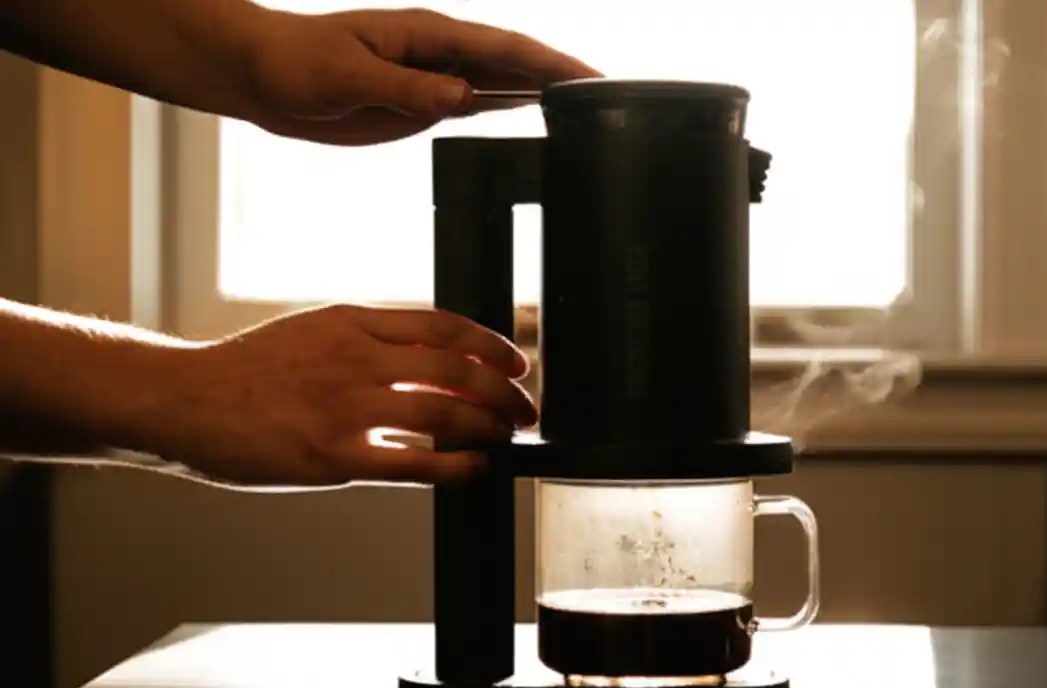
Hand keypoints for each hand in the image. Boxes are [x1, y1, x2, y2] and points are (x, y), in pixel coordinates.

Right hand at [142, 304, 536, 487]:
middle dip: (504, 390)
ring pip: (444, 412)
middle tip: (525, 407)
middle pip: (457, 369)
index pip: (444, 326)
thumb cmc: (246, 372)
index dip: (492, 345)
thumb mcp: (313, 332)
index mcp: (353, 323)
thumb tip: (431, 362)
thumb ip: (369, 342)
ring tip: (506, 436)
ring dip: (488, 425)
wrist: (183, 400)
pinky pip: (414, 463)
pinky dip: (456, 465)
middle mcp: (356, 358)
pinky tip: (475, 467)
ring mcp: (346, 407)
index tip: (517, 362)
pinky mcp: (333, 456)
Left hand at [239, 6, 600, 144]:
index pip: (503, 48)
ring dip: (540, 92)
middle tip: (609, 96)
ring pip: (501, 83)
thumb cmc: (294, 62)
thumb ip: (407, 88)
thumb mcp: (349, 76)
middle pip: (514, 63)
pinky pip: (476, 104)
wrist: (259, 75)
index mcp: (428, 35)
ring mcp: (434, 77)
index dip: (550, 63)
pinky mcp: (421, 103)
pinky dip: (509, 109)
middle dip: (561, 76)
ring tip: (586, 108)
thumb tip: (464, 96)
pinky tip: (535, 115)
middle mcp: (440, 53)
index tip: (590, 79)